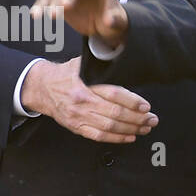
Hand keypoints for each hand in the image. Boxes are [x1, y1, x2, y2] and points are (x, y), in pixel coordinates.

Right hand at [20, 56, 156, 142]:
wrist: (43, 88)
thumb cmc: (65, 74)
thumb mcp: (81, 63)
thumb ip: (101, 63)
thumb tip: (123, 57)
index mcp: (85, 85)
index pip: (114, 94)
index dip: (132, 101)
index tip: (146, 105)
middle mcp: (82, 102)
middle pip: (115, 113)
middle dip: (137, 118)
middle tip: (152, 119)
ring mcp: (79, 117)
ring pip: (110, 127)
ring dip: (131, 129)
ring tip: (145, 128)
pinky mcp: (77, 127)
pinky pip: (99, 136)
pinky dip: (117, 138)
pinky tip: (130, 137)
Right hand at [31, 0, 129, 48]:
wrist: (102, 24)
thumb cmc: (113, 19)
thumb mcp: (119, 22)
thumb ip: (115, 20)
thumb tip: (108, 20)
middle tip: (64, 6)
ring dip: (53, 3)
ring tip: (51, 17)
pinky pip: (46, 0)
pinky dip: (40, 7)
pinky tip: (35, 15)